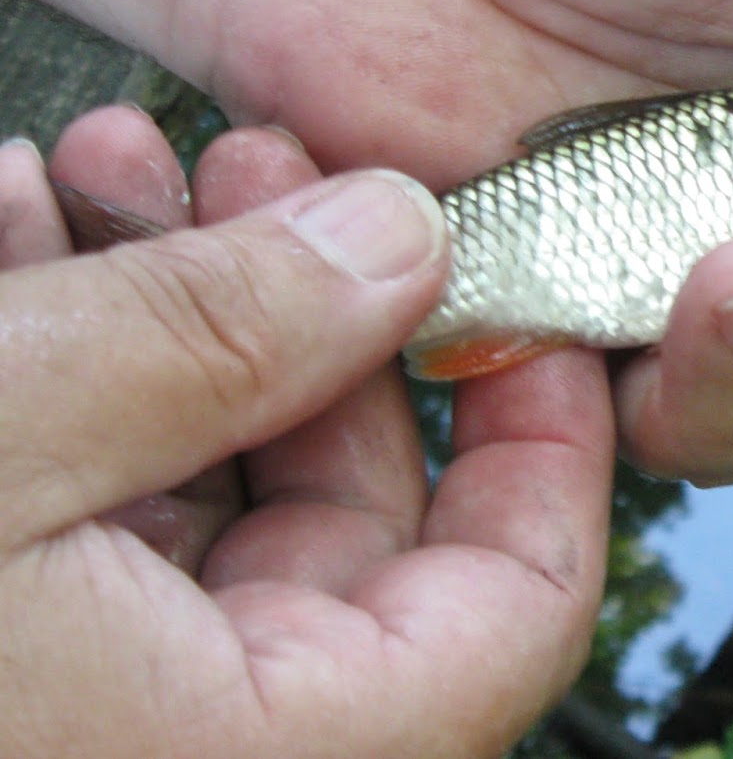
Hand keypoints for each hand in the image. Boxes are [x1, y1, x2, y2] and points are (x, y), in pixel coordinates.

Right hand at [0, 109, 611, 757]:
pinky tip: (25, 231)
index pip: (521, 608)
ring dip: (175, 308)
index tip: (519, 295)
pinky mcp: (26, 655)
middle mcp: (204, 743)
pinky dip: (84, 366)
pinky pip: (104, 502)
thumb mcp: (2, 441)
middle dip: (309, 309)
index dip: (546, 440)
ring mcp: (109, 701)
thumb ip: (214, 339)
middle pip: (362, 514)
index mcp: (269, 751)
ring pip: (219, 484)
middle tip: (257, 167)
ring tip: (114, 164)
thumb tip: (399, 238)